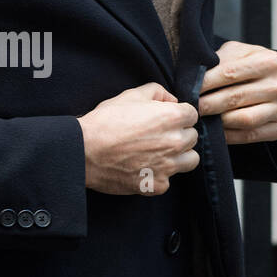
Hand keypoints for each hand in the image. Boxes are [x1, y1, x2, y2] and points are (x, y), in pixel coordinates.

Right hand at [77, 82, 199, 194]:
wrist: (84, 151)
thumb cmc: (105, 122)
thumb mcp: (130, 95)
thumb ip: (157, 92)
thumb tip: (171, 100)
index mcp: (171, 117)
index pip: (193, 115)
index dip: (179, 115)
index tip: (167, 119)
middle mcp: (175, 142)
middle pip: (193, 138)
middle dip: (179, 135)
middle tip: (158, 136)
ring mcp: (168, 166)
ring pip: (190, 160)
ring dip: (179, 156)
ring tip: (159, 153)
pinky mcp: (157, 185)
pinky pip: (169, 180)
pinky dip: (159, 175)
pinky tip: (144, 168)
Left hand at [197, 41, 276, 143]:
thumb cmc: (258, 66)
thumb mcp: (242, 53)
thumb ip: (221, 60)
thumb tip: (194, 75)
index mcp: (270, 61)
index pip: (229, 73)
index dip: (204, 83)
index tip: (187, 88)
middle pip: (234, 98)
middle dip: (207, 104)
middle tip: (190, 107)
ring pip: (242, 120)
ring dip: (217, 121)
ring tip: (201, 119)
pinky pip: (250, 135)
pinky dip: (229, 135)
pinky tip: (216, 131)